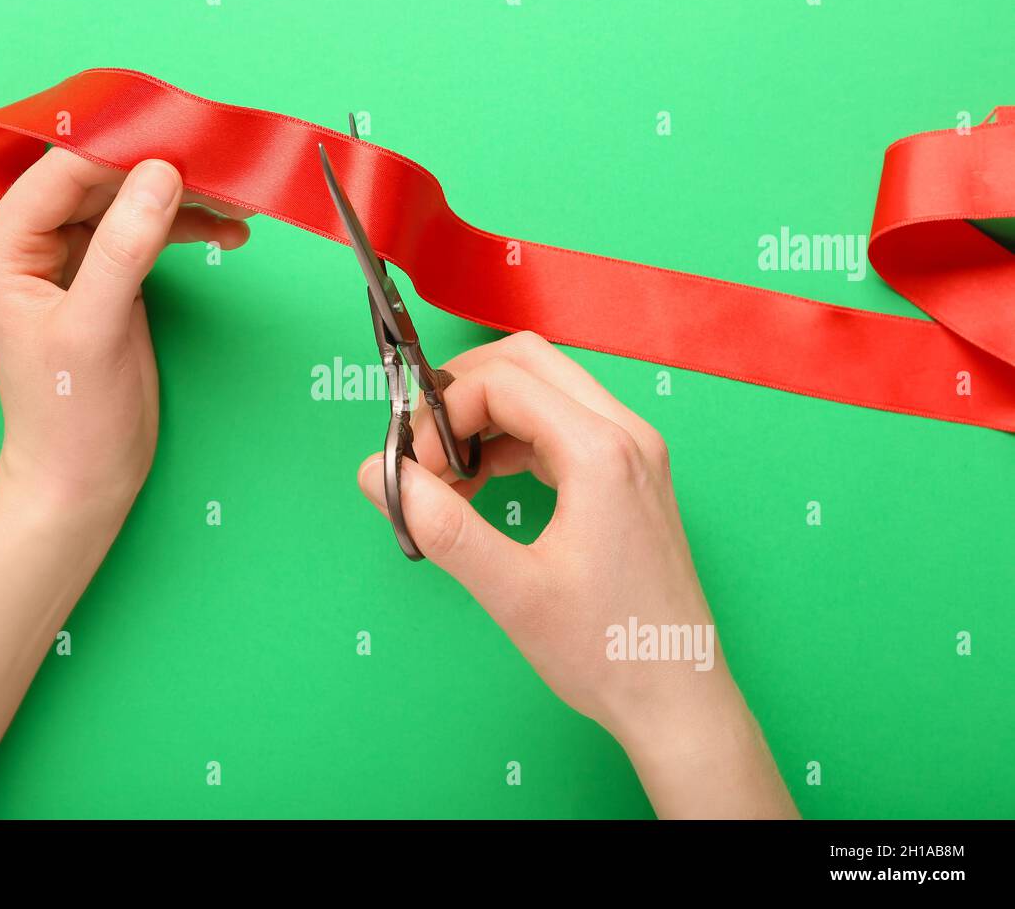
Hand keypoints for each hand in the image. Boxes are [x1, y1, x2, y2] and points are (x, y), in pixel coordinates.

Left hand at [0, 149, 250, 521]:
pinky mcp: (105, 275)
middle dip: (162, 168)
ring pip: (129, 199)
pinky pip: (145, 231)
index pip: (65, 169)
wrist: (81, 479)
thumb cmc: (70, 416)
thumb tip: (162, 173)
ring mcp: (69, 256)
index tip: (188, 136)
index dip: (126, 147)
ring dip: (184, 197)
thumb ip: (124, 248)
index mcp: (2, 243)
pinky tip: (229, 231)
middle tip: (225, 164)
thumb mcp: (94, 329)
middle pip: (100, 177)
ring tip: (238, 197)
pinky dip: (187, 227)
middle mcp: (29, 239)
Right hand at [357, 331, 795, 816]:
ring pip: (546, 388)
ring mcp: (635, 452)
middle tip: (426, 455)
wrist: (678, 699)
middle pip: (528, 362)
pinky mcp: (631, 475)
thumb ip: (443, 527)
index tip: (416, 470)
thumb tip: (382, 475)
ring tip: (450, 481)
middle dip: (462, 396)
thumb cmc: (609, 651)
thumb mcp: (512, 592)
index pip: (501, 381)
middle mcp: (626, 435)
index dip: (442, 415)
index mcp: (602, 452)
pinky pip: (563, 424)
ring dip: (487, 417)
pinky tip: (486, 486)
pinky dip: (515, 439)